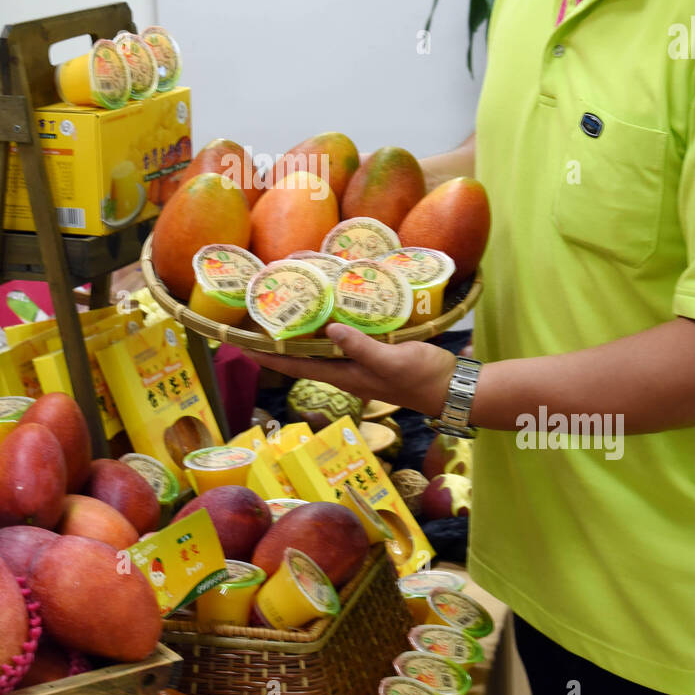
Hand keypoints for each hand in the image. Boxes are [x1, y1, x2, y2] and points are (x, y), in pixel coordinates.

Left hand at [247, 322, 456, 416]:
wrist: (452, 387)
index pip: (295, 365)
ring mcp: (360, 361)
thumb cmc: (421, 377)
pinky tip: (332, 308)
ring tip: (288, 308)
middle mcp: (345, 369)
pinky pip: (345, 336)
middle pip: (303, 354)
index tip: (242, 346)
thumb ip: (361, 346)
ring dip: (304, 329)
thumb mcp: (391, 360)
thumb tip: (330, 329)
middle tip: (260, 317)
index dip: (268, 356)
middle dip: (280, 339)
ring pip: (323, 344)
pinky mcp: (375, 352)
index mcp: (343, 374)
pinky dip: (333, 323)